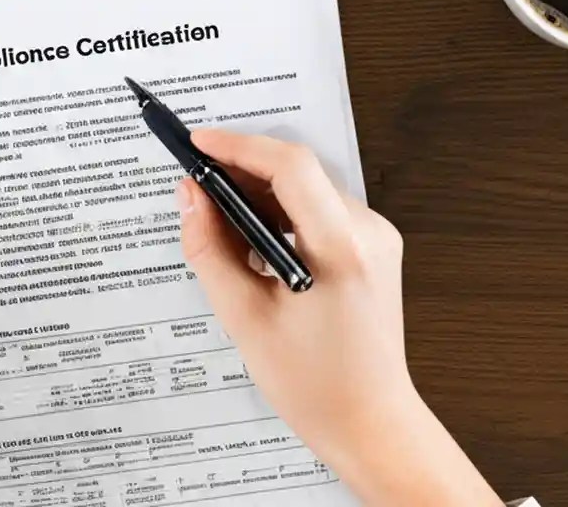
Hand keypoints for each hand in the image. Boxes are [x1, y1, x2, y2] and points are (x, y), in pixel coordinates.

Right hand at [178, 129, 501, 505]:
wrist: (370, 422)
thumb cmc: (314, 386)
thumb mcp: (245, 318)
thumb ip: (210, 250)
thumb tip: (191, 199)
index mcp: (341, 249)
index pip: (289, 167)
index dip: (238, 147)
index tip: (198, 144)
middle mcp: (368, 234)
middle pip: (298, 174)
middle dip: (242, 173)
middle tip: (196, 188)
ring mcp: (376, 239)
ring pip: (308, 191)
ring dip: (261, 197)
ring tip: (219, 224)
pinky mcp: (373, 249)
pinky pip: (321, 212)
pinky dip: (283, 216)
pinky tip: (253, 244)